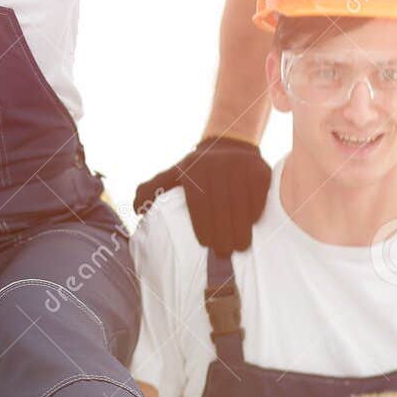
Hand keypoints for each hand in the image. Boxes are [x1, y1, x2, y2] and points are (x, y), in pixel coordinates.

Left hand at [133, 136, 270, 252]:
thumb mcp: (173, 175)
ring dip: (241, 229)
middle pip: (220, 207)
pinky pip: (258, 195)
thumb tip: (137, 209)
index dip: (202, 226)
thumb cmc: (197, 170)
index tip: (206, 244)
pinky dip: (255, 212)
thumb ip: (152, 190)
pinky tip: (253, 225)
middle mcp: (215, 165)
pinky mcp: (258, 169)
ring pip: (240, 204)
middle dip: (223, 233)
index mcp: (192, 170)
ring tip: (240, 247)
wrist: (229, 144)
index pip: (198, 203)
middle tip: (224, 252)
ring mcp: (239, 166)